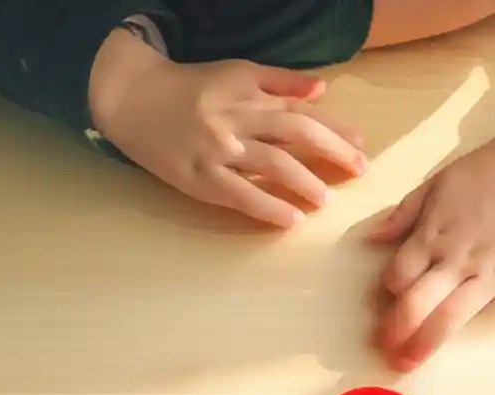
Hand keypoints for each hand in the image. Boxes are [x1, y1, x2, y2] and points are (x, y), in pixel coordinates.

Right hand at [89, 30, 366, 226]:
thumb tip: (322, 89)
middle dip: (333, 152)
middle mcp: (237, 119)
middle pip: (295, 133)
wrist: (133, 98)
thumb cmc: (191, 87)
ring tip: (327, 200)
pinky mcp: (199, 177)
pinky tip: (291, 221)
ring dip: (305, 182)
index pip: (301, 111)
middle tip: (359, 171)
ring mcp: (218, 149)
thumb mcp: (237, 73)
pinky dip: (268, 208)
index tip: (360, 145)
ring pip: (271, 164)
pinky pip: (239, 195)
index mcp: (249, 94)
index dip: (334, 129)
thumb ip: (279, 81)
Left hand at [368, 141, 494, 370]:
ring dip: (424, 344)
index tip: (388, 298)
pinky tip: (460, 333)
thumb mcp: (439, 182)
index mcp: (432, 234)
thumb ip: (404, 213)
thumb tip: (371, 238)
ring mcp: (487, 276)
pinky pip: (488, 311)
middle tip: (385, 351)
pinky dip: (472, 322)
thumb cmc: (492, 171)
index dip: (387, 292)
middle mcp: (455, 260)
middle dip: (396, 333)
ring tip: (408, 363)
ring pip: (449, 318)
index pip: (398, 276)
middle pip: (415, 306)